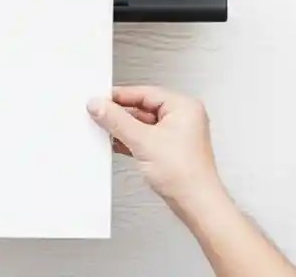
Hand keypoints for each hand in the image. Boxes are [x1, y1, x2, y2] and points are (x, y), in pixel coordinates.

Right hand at [87, 86, 224, 209]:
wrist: (196, 204)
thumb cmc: (185, 174)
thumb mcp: (143, 141)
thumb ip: (117, 121)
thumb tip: (100, 106)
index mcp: (183, 106)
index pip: (145, 93)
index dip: (120, 96)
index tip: (101, 100)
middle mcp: (184, 117)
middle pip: (144, 107)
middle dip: (121, 114)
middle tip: (100, 115)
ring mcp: (178, 134)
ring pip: (144, 124)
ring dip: (125, 128)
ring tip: (106, 131)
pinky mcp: (172, 150)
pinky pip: (147, 138)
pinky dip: (132, 140)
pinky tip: (118, 144)